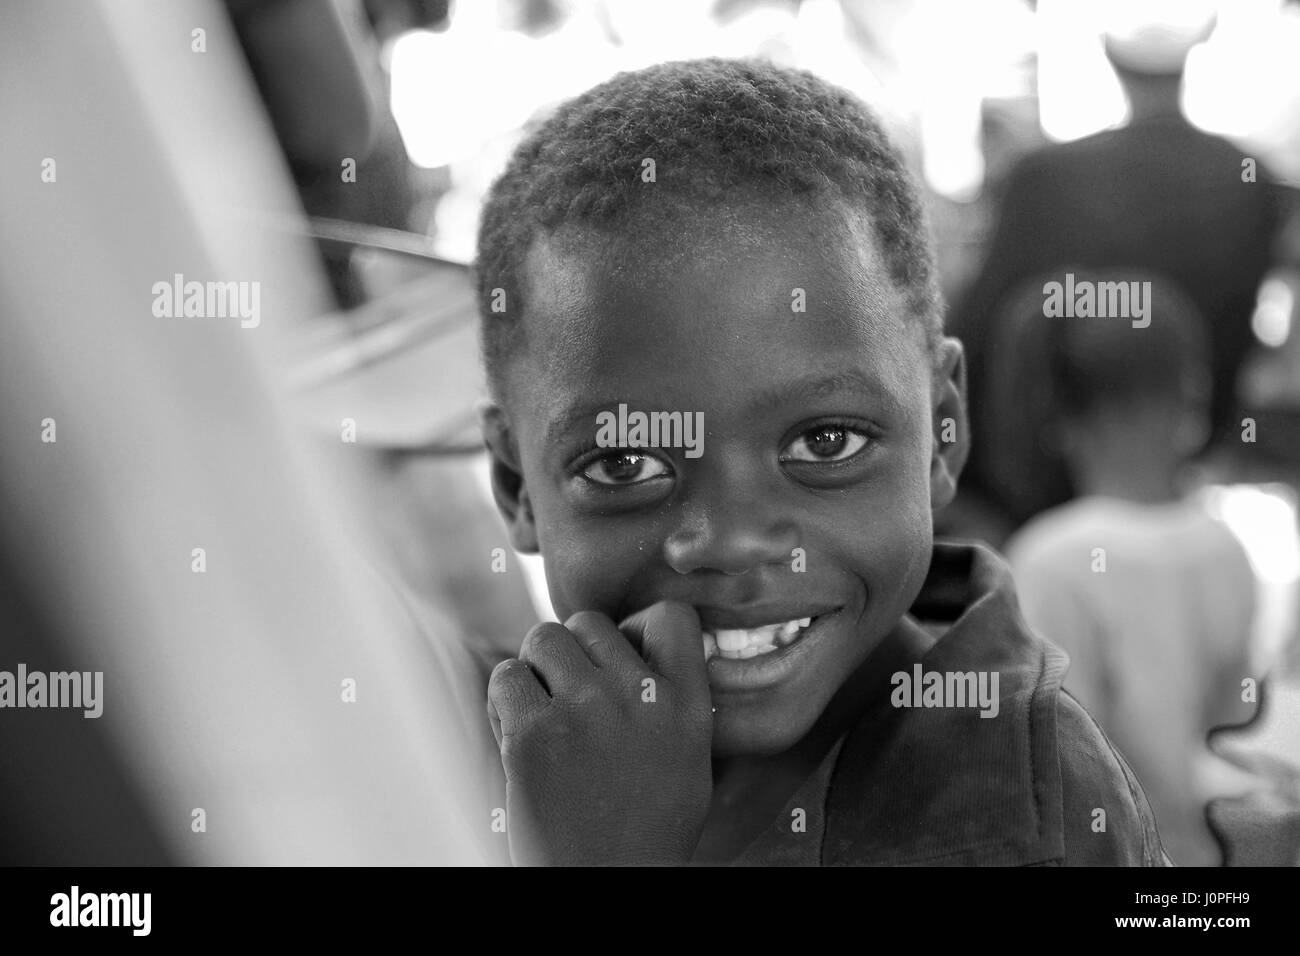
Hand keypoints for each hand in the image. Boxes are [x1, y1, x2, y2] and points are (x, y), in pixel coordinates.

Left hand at [487, 601, 713, 865]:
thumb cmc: (644, 832)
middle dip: (573, 654)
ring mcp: (585, 711)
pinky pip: (506, 676)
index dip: (636, 626)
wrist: (603, 885)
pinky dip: (503, 701)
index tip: (622, 656)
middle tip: (570, 701)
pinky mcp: (533, 734)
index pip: (672, 615)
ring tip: (542, 715)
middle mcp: (639, 698)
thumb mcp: (689, 760)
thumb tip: (639, 650)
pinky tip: (518, 736)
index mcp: (686, 706)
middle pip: (589, 623)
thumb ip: (672, 700)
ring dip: (536, 670)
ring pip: (544, 637)